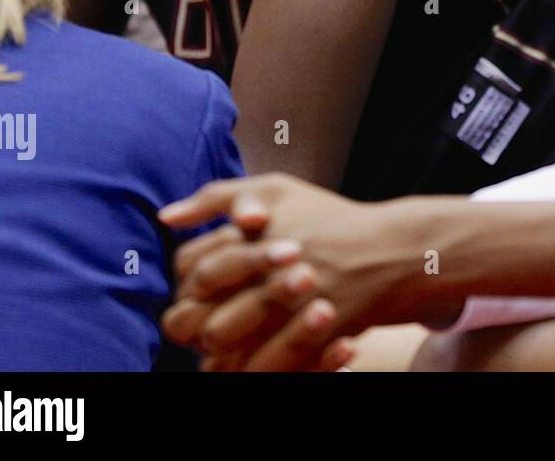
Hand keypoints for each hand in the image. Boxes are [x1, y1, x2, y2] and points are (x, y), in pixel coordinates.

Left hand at [160, 174, 446, 368]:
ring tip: (238, 334)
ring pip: (224, 343)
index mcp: (252, 234)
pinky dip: (252, 363)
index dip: (195, 279)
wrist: (390, 252)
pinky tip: (257, 351)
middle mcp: (267, 269)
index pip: (192, 268)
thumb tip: (164, 217)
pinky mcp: (312, 332)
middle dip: (201, 317)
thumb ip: (216, 197)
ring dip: (221, 343)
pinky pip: (262, 364)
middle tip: (220, 312)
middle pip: (199, 312)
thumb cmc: (326, 218)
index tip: (215, 280)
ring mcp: (290, 304)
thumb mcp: (275, 190)